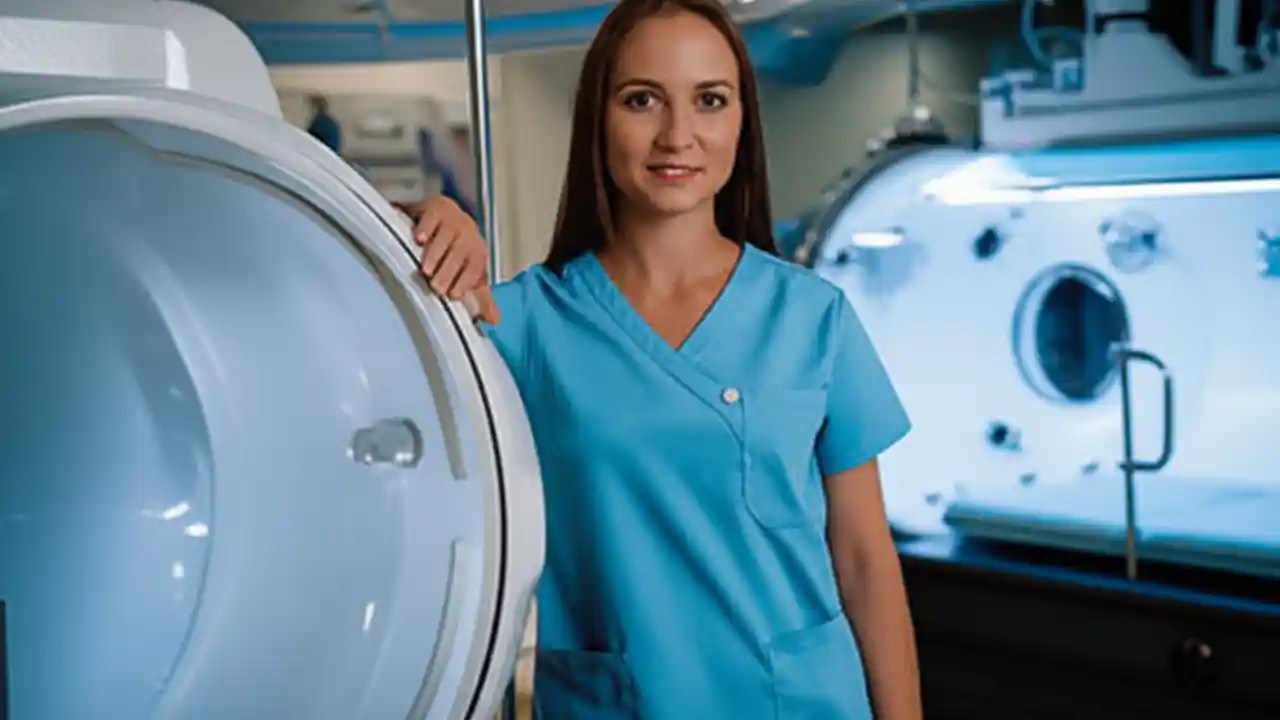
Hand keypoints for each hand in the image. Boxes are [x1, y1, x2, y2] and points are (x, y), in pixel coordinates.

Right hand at [393, 196, 499, 323]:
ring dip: (436, 253)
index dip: (466, 280)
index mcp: (477, 251)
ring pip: (446, 236)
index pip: (475, 266)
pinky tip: (418, 240)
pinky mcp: (435, 207)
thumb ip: (480, 297)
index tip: (454, 295)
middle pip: (461, 252)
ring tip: (425, 270)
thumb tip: (495, 320)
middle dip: (449, 271)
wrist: (444, 213)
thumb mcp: (469, 272)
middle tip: (436, 288)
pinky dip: (425, 228)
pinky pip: (432, 216)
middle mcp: (468, 234)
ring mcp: (452, 219)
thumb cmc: (457, 250)